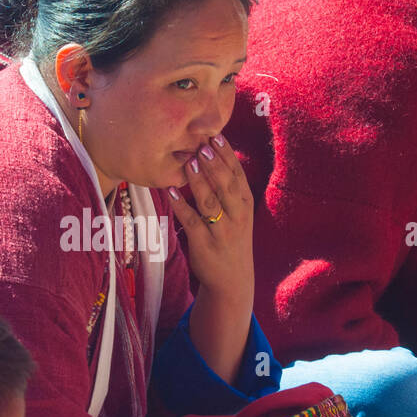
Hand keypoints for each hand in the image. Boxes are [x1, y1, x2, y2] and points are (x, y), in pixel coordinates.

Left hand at [167, 134, 254, 301]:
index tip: (216, 135)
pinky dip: (181, 206)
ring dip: (200, 182)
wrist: (232, 280)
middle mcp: (237, 216)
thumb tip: (212, 152)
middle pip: (227, 186)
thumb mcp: (237, 212)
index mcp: (245, 203)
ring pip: (211, 203)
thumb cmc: (231, 238)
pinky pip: (192, 223)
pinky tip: (171, 191)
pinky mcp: (205, 245)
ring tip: (189, 162)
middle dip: (215, 164)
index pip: (237, 174)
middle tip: (203, 144)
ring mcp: (222, 232)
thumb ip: (227, 187)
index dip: (227, 155)